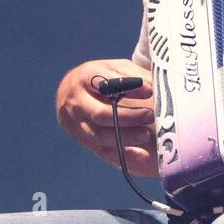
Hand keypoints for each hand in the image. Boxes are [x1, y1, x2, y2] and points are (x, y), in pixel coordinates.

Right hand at [55, 58, 158, 176]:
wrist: (70, 94)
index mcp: (84, 77)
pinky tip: (143, 155)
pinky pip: (103, 152)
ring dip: (126, 138)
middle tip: (150, 115)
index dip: (129, 87)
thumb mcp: (113, 68)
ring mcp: (76, 124)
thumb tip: (153, 86)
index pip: (106, 83)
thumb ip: (132, 74)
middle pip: (100, 114)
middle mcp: (76, 102)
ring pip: (100, 136)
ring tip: (147, 134)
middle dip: (128, 117)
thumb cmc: (100, 79)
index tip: (149, 91)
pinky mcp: (83, 140)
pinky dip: (124, 155)